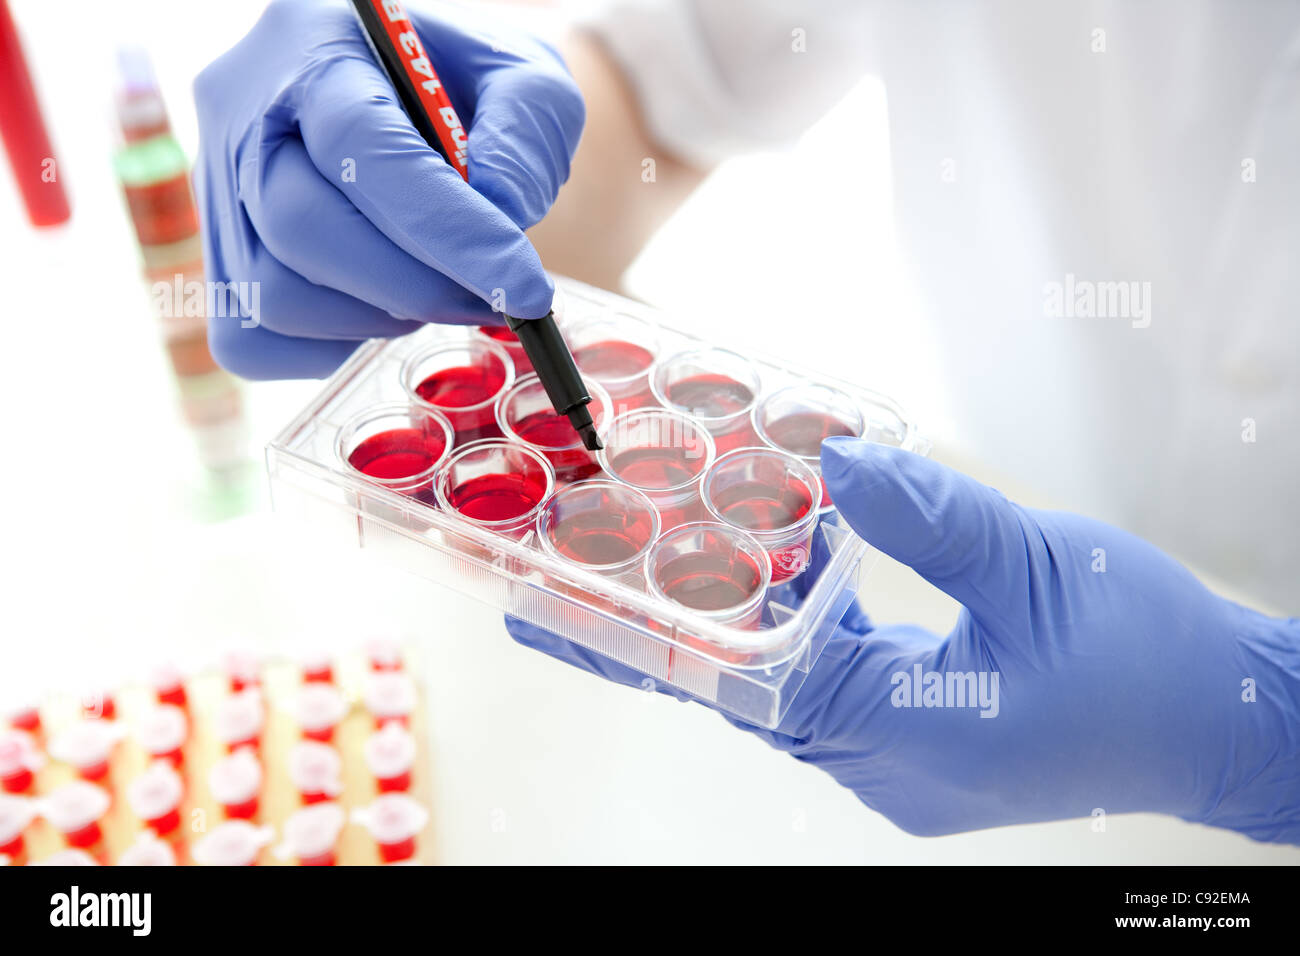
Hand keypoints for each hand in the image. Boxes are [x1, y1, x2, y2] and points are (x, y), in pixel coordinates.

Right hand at [192, 0, 583, 378]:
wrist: (408, 94)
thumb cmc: (462, 84)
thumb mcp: (522, 76)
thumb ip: (527, 133)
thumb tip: (502, 216)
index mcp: (312, 40)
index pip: (360, 144)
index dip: (447, 229)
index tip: (523, 287)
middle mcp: (240, 110)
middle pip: (300, 226)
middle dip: (414, 285)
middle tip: (487, 299)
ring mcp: (217, 189)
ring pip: (275, 295)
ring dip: (378, 318)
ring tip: (435, 290)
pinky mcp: (217, 257)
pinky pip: (253, 340)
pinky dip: (332, 348)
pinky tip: (382, 309)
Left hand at [508, 438, 1299, 842]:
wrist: (1229, 721)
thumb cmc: (1153, 660)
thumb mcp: (1037, 567)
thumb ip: (925, 514)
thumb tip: (833, 461)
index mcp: (907, 734)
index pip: (741, 685)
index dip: (645, 637)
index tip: (560, 607)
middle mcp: (886, 759)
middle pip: (741, 690)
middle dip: (659, 630)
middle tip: (568, 578)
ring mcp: (901, 755)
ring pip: (780, 686)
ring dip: (724, 624)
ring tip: (649, 562)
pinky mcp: (920, 736)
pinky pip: (829, 681)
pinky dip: (792, 627)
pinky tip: (774, 569)